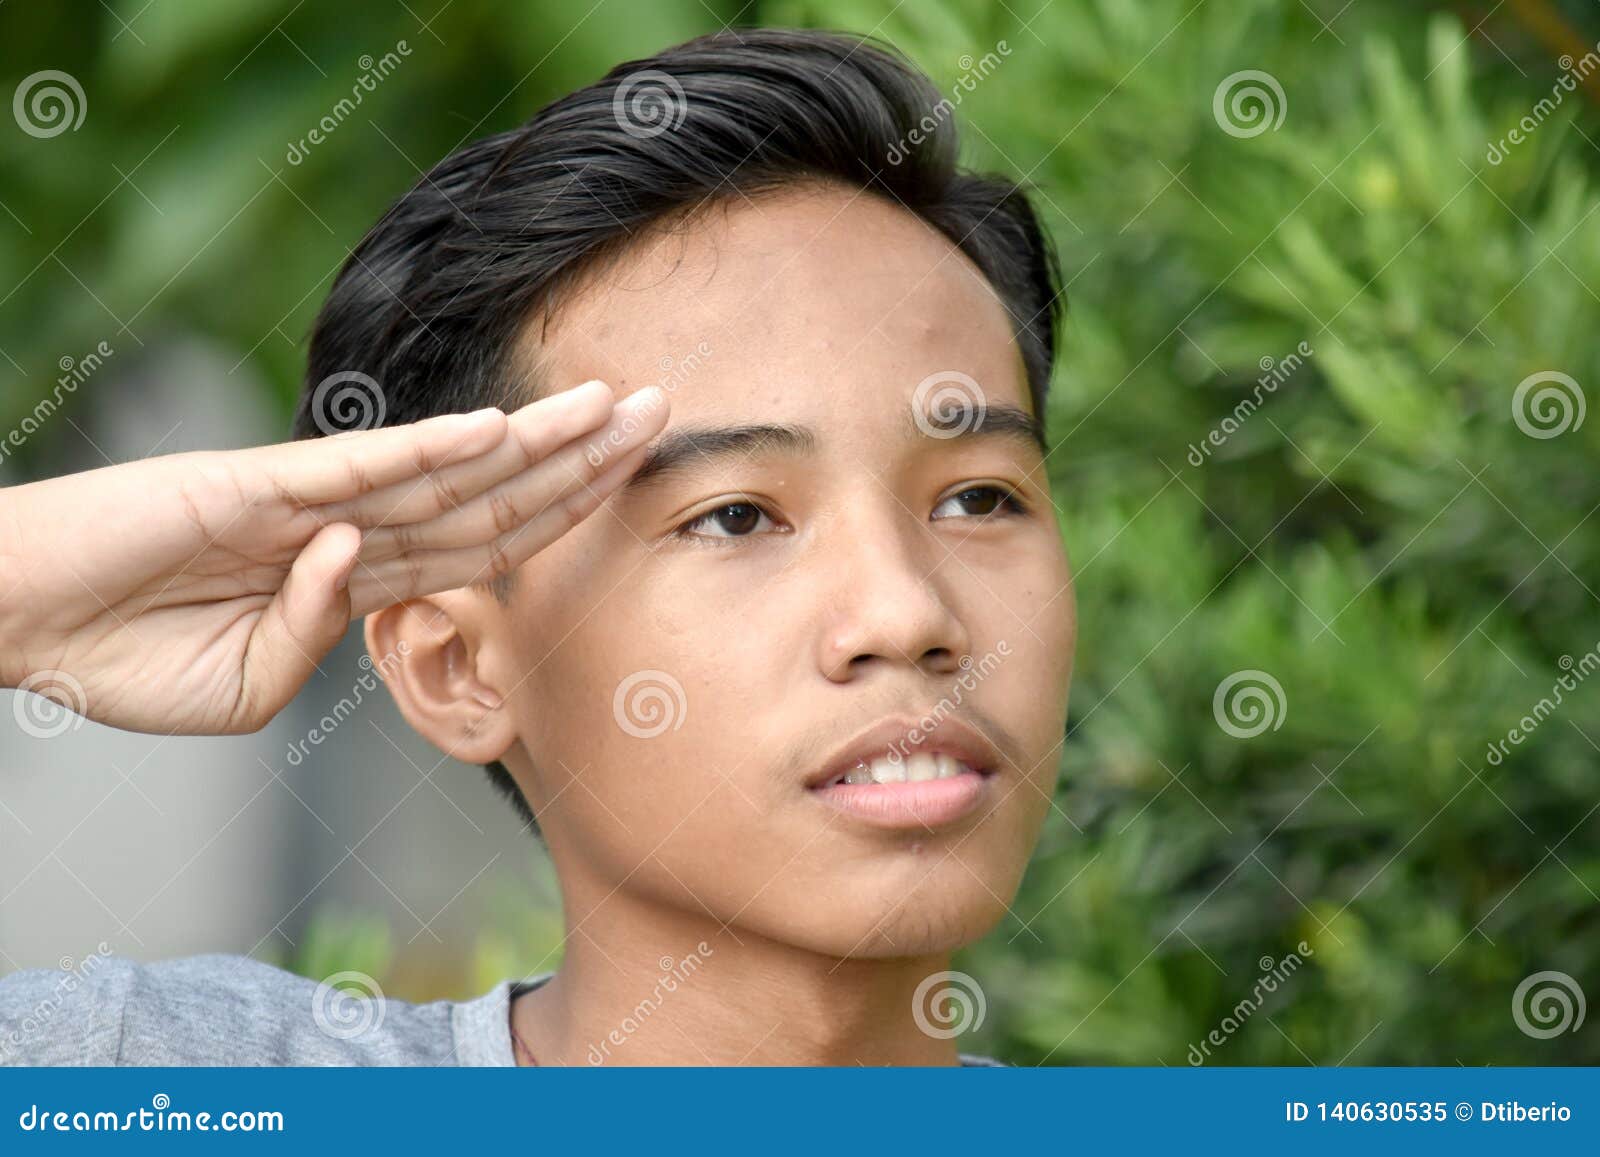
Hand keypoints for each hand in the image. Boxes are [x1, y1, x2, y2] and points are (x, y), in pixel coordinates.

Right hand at [0, 379, 665, 734]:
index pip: (485, 540)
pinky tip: (496, 429)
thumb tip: (359, 567)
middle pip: (491, 493)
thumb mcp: (245, 692)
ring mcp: (307, 501)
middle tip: (662, 412)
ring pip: (445, 469)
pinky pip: (355, 468)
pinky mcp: (252, 485)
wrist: (17, 623)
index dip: (560, 509)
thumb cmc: (120, 656)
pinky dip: (424, 449)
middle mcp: (349, 528)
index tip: (628, 480)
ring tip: (613, 403)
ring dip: (534, 438)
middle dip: (581, 457)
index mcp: (355, 578)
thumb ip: (316, 642)